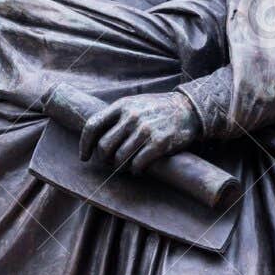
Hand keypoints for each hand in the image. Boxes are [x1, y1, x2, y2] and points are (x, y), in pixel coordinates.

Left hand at [79, 92, 199, 173]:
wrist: (189, 109)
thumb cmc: (157, 109)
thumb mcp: (134, 104)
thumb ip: (116, 117)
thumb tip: (95, 139)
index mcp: (122, 106)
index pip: (93, 126)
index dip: (85, 145)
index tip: (85, 157)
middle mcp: (132, 116)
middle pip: (104, 146)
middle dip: (104, 160)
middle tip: (109, 164)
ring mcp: (146, 129)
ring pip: (120, 158)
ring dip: (120, 167)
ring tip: (125, 167)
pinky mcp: (160, 142)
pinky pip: (138, 163)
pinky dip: (135, 170)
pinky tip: (138, 169)